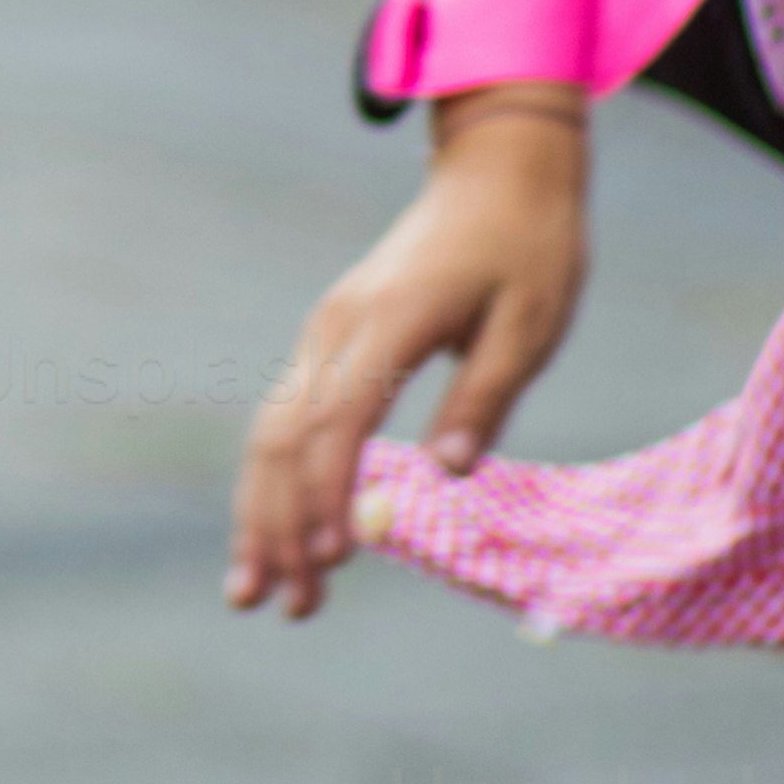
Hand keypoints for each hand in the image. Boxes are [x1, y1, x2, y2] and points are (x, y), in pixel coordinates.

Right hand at [230, 110, 587, 614]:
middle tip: (278, 608)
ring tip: (255, 592)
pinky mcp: (328, 341)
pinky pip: (286, 418)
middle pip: (282, 438)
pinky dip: (276, 481)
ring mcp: (323, 332)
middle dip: (274, 527)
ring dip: (260, 514)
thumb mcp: (528, 325)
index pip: (339, 421)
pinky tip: (277, 531)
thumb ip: (484, 397)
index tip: (334, 561)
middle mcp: (336, 329)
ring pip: (270, 433)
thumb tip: (444, 475)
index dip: (330, 494)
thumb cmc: (527, 249)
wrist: (496, 174)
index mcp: (388, 323)